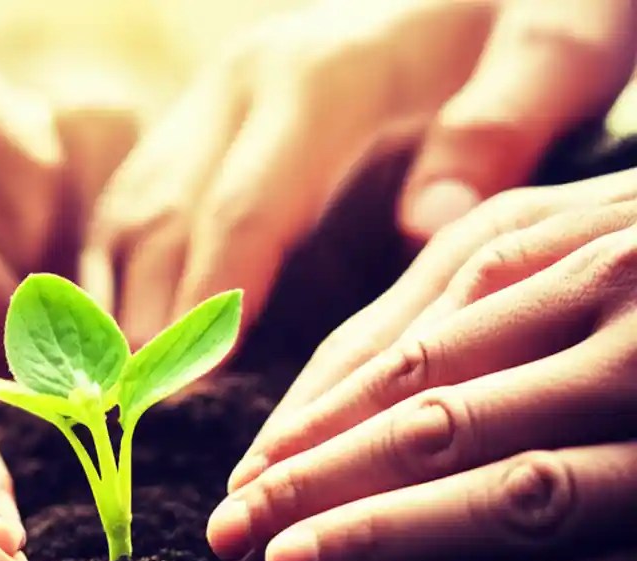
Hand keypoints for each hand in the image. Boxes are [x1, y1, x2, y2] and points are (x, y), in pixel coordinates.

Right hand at [84, 0, 636, 344]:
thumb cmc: (517, 21)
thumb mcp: (553, 49)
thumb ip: (498, 129)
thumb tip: (426, 223)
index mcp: (319, 74)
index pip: (247, 204)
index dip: (213, 299)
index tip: (193, 386)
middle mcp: (240, 87)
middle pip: (168, 216)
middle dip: (148, 319)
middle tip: (134, 414)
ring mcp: (210, 105)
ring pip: (133, 212)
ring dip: (117, 305)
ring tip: (114, 396)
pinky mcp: (196, 129)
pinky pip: (131, 208)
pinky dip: (113, 280)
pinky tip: (116, 343)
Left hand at [206, 170, 636, 560]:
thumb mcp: (583, 236)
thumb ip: (483, 284)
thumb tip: (354, 376)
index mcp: (589, 262)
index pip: (412, 359)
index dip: (314, 424)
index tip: (242, 478)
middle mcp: (632, 341)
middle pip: (441, 425)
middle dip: (322, 487)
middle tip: (238, 535)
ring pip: (516, 495)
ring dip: (393, 538)